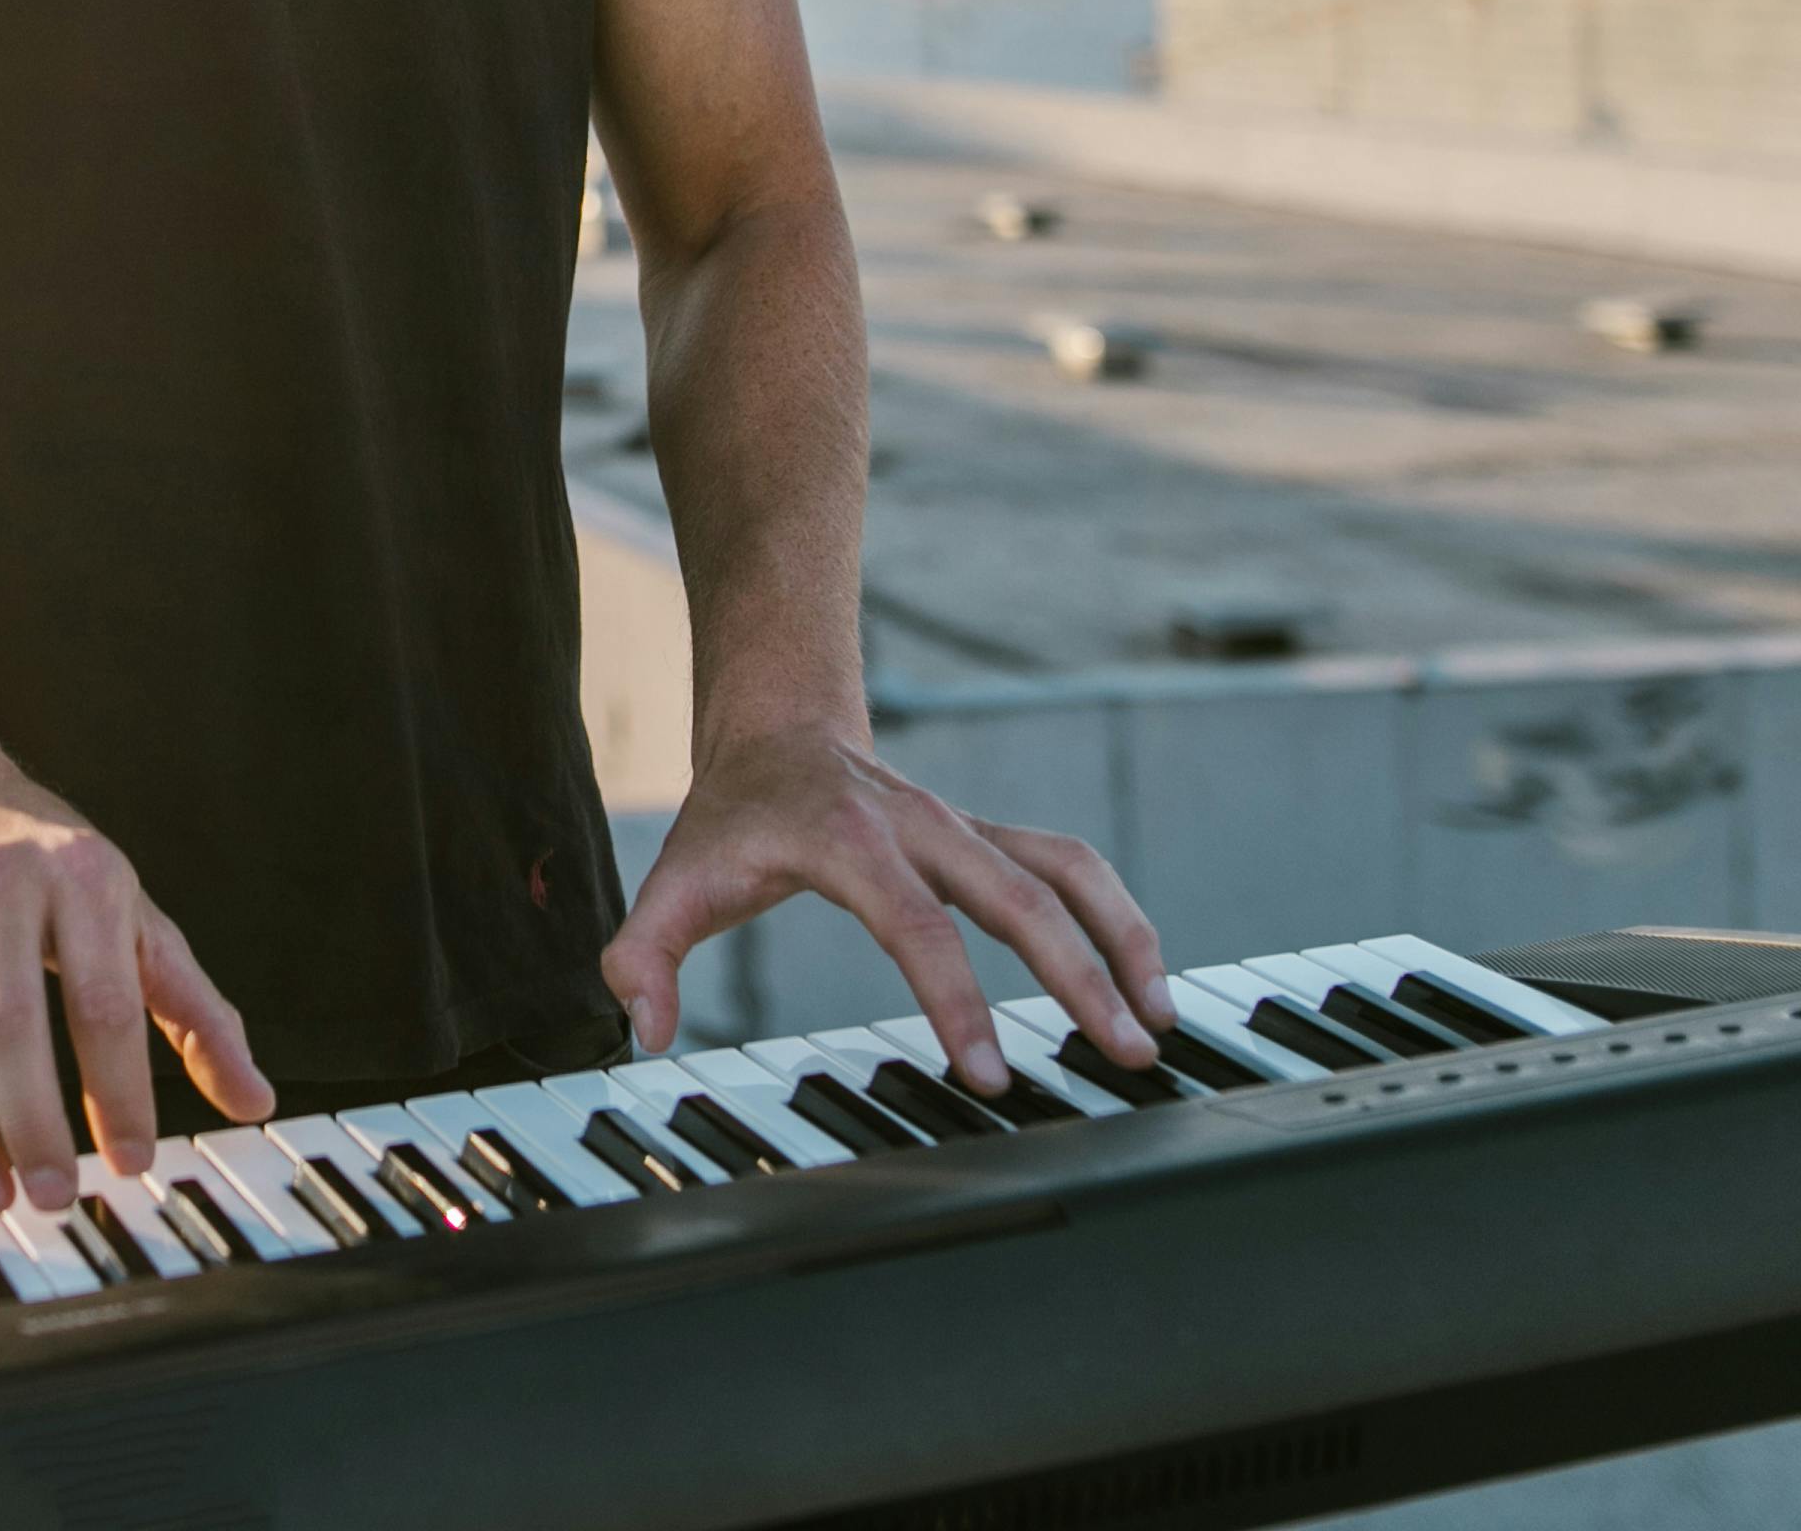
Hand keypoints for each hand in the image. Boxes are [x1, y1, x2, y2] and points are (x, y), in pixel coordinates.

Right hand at [0, 790, 271, 1212]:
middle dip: (30, 1119)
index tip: (134, 1163)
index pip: (102, 998)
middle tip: (56, 1196)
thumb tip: (254, 1100)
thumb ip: (195, 1011)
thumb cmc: (56, 869)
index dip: (119, 1088)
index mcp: (80, 877)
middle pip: (6, 1020)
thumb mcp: (138, 919)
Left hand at [597, 719, 1170, 1090]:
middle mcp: (925, 826)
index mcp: (851, 841)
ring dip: (1121, 939)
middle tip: (1120, 1054)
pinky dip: (1119, 919)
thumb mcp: (673, 878)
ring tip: (1156, 1022)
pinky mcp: (995, 839)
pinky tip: (1144, 981)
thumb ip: (645, 956)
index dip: (954, 998)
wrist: (781, 727)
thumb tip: (644, 1033)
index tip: (987, 1073)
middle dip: (1077, 975)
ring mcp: (968, 829)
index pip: (916, 924)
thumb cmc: (733, 817)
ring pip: (1067, 869)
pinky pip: (1073, 869)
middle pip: (1019, 895)